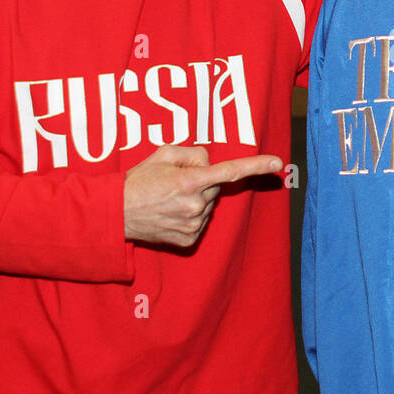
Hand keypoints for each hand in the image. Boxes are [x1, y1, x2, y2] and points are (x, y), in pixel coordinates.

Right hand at [123, 145, 281, 247]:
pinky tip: (170, 214)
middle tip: (174, 183)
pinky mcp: (189, 240)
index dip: (256, 166)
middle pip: (216, 187)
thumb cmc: (138, 181)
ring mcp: (193, 225)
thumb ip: (192, 152)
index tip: (278, 162)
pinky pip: (201, 222)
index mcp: (190, 181)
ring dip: (196, 200)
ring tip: (168, 199)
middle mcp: (196, 205)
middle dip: (202, 182)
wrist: (115, 214)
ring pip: (209, 205)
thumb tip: (209, 162)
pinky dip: (191, 216)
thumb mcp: (162, 155)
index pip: (230, 171)